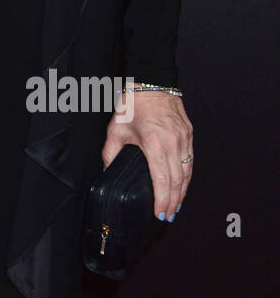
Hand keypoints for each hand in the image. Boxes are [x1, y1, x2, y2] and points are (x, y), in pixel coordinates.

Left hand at [101, 88, 192, 220]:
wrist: (152, 82)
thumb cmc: (133, 104)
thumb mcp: (116, 129)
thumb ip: (110, 152)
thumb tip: (107, 170)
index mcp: (154, 143)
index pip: (163, 180)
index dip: (162, 199)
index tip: (160, 213)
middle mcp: (173, 142)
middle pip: (178, 180)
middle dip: (173, 201)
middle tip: (168, 215)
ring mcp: (184, 138)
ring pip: (187, 172)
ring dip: (182, 191)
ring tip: (175, 205)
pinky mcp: (189, 134)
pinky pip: (190, 160)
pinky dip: (187, 176)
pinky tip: (182, 185)